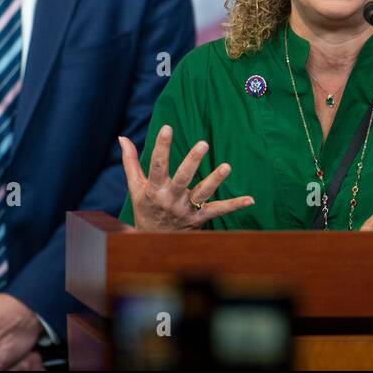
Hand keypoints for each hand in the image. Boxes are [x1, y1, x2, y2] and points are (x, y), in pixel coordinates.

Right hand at [118, 126, 253, 231]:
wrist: (154, 244)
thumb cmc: (145, 209)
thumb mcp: (135, 187)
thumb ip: (131, 161)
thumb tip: (122, 137)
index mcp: (154, 190)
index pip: (157, 165)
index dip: (161, 146)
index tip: (167, 128)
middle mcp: (170, 200)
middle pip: (182, 178)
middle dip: (192, 161)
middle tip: (203, 143)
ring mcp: (186, 210)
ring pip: (202, 193)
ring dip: (215, 180)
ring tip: (227, 166)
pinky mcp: (200, 219)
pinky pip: (218, 210)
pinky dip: (235, 205)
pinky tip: (250, 199)